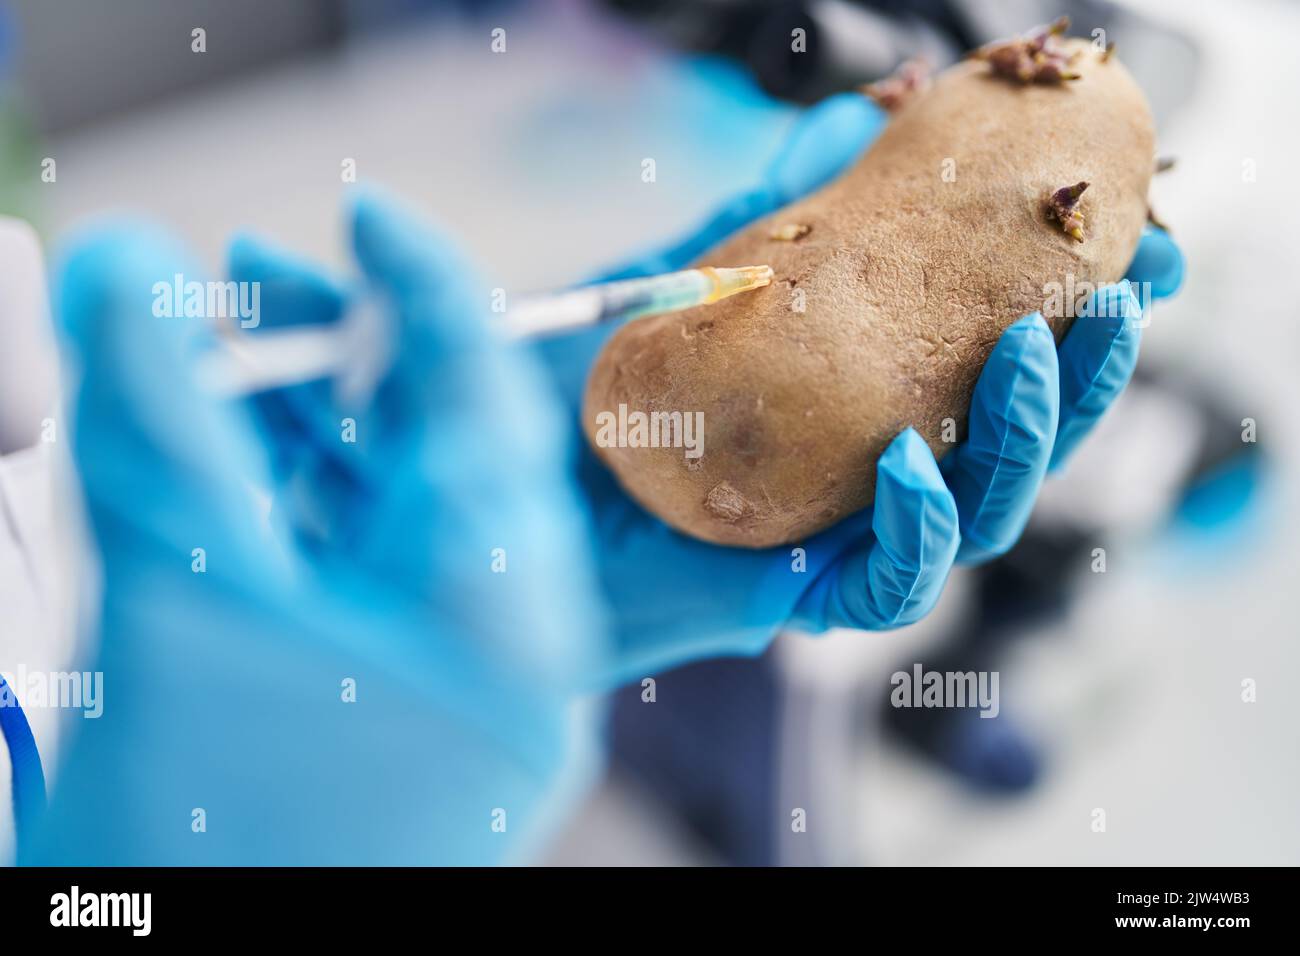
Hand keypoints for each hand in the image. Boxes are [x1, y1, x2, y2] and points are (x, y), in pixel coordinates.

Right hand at [27, 192, 608, 863]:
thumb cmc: (200, 838)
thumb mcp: (174, 600)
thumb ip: (152, 420)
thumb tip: (126, 264)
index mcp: (502, 617)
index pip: (490, 409)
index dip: (430, 293)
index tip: (370, 214)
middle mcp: (509, 650)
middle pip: (443, 455)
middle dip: (344, 359)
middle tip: (253, 281)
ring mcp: (460, 689)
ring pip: (395, 518)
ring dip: (305, 432)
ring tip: (209, 355)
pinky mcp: (402, 712)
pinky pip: (368, 581)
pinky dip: (297, 514)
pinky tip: (220, 460)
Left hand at [533, 93, 1185, 683]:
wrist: (491, 485)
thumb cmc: (585, 391)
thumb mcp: (682, 279)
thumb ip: (769, 215)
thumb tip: (845, 124)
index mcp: (861, 399)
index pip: (990, 363)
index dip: (1075, 313)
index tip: (1139, 250)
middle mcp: (867, 472)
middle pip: (1014, 440)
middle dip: (1085, 372)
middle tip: (1130, 291)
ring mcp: (838, 538)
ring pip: (984, 513)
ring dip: (1027, 434)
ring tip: (1031, 348)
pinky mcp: (795, 596)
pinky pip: (889, 581)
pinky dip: (917, 521)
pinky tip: (907, 456)